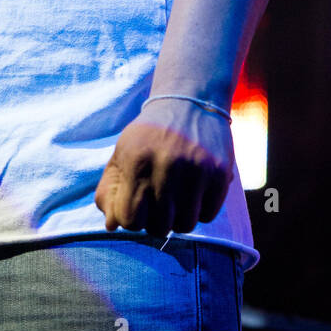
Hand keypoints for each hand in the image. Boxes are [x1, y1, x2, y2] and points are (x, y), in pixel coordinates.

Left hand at [94, 98, 234, 236]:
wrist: (190, 102)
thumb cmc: (150, 134)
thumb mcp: (123, 152)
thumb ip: (110, 189)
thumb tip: (112, 226)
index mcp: (137, 160)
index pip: (130, 219)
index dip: (132, 218)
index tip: (138, 205)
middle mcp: (167, 165)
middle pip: (159, 228)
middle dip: (156, 220)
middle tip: (159, 202)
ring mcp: (196, 170)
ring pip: (185, 226)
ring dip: (179, 218)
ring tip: (177, 197)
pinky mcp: (220, 174)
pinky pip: (208, 216)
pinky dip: (200, 210)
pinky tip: (195, 190)